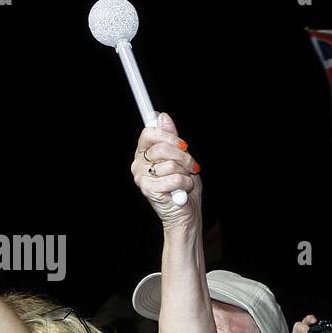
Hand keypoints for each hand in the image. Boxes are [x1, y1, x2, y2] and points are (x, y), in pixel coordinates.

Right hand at [131, 112, 200, 228]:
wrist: (186, 215)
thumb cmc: (184, 188)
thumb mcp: (182, 159)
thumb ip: (172, 140)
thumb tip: (163, 117)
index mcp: (144, 154)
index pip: (149, 133)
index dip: (168, 135)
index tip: (183, 145)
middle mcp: (139, 164)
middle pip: (162, 148)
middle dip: (184, 157)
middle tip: (192, 166)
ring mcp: (141, 177)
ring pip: (170, 164)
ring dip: (186, 174)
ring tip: (185, 182)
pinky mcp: (148, 189)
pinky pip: (174, 178)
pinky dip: (185, 185)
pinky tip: (182, 191)